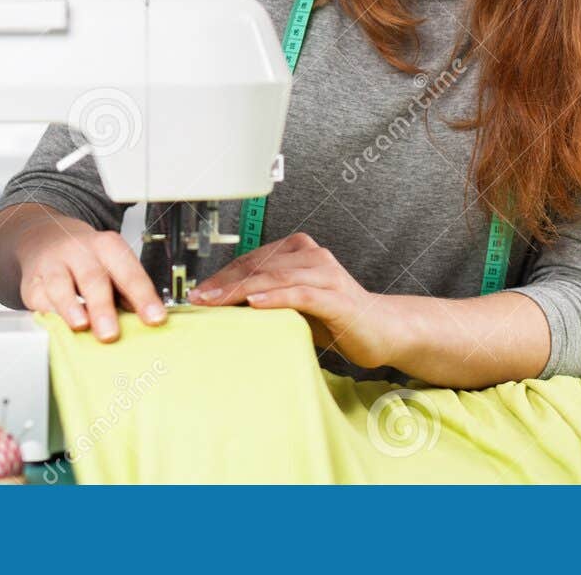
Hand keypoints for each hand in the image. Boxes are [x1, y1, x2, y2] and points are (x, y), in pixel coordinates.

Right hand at [11, 207, 165, 340]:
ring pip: (60, 284)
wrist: (45, 239)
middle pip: (93, 277)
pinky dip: (48, 313)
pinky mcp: (31, 283)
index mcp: (107, 246)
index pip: (128, 271)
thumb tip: (143, 323)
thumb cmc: (87, 260)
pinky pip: (38, 298)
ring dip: (70, 307)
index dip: (143, 296)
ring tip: (80, 326)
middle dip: (102, 307)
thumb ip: (126, 292)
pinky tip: (57, 326)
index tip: (155, 318)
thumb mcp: (111, 265)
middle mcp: (79, 251)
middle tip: (111, 333)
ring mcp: (53, 265)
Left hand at [188, 232, 402, 368]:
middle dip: (225, 283)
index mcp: (299, 251)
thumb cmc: (336, 317)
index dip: (222, 276)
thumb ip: (267, 297)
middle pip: (259, 266)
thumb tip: (224, 307)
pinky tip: (254, 303)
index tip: (198, 292)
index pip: (251, 260)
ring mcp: (326, 274)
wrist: (382, 330)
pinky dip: (275, 297)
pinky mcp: (336, 297)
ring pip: (275, 277)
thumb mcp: (295, 304)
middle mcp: (313, 256)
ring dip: (241, 290)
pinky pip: (300, 293)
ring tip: (216, 301)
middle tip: (199, 298)